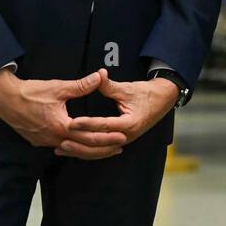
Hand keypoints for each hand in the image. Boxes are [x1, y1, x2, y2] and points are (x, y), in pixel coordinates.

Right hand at [0, 68, 124, 157]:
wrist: (4, 100)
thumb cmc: (31, 92)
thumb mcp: (59, 87)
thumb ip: (81, 85)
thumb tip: (100, 76)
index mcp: (61, 126)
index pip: (90, 136)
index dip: (107, 137)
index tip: (122, 136)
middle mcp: (53, 138)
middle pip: (83, 148)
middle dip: (103, 148)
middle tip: (120, 147)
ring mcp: (45, 142)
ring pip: (72, 150)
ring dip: (89, 150)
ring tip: (104, 149)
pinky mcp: (38, 141)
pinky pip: (61, 147)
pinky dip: (74, 148)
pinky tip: (80, 147)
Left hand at [63, 68, 178, 154]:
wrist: (163, 100)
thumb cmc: (146, 94)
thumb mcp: (128, 88)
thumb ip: (110, 85)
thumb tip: (98, 74)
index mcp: (130, 123)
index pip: (104, 126)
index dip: (87, 124)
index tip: (71, 122)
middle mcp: (127, 136)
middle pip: (100, 144)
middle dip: (80, 144)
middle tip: (62, 140)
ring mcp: (124, 141)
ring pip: (99, 151)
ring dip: (80, 151)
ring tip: (62, 149)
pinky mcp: (121, 141)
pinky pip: (102, 149)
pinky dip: (87, 151)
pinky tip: (74, 150)